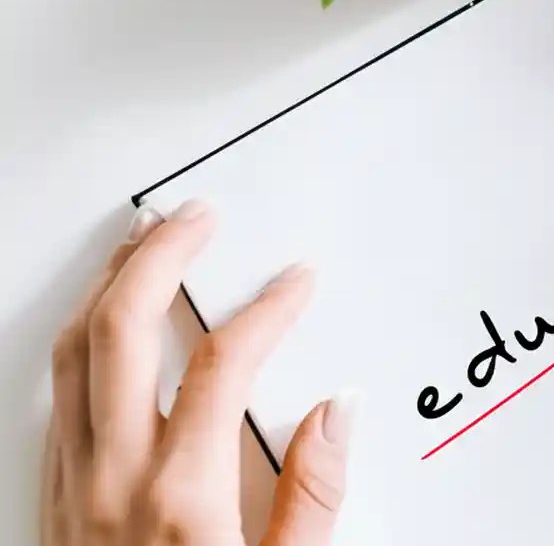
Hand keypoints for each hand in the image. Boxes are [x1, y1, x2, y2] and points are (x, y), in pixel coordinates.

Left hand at [43, 201, 350, 544]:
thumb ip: (314, 494)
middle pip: (124, 330)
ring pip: (74, 350)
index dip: (269, 307)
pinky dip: (85, 337)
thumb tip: (338, 411)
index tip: (296, 280)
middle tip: (198, 219)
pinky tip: (108, 325)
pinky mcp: (53, 496)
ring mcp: (74, 483)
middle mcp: (115, 478)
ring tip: (146, 245)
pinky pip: (58, 392)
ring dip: (111, 285)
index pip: (226, 363)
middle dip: (162, 257)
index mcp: (182, 496)